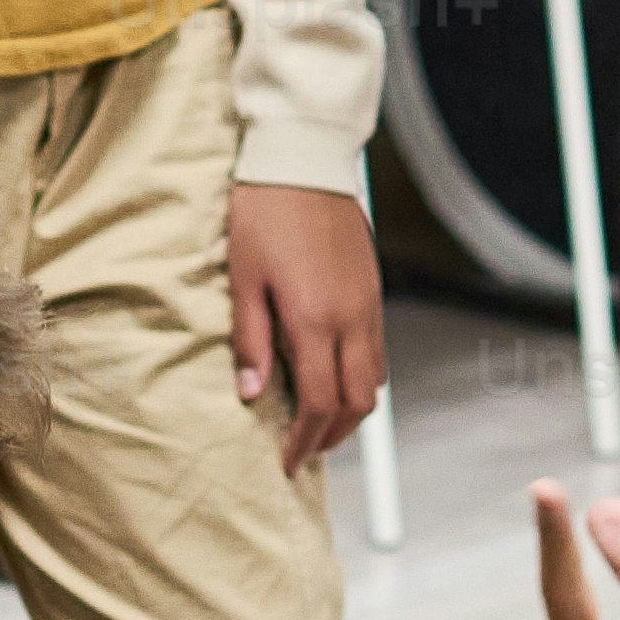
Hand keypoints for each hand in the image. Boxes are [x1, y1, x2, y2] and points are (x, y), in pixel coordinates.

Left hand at [223, 182, 386, 474]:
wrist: (304, 158)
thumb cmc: (264, 211)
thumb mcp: (242, 277)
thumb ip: (250, 339)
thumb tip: (251, 391)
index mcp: (316, 320)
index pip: (320, 403)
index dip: (304, 440)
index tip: (287, 461)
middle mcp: (352, 318)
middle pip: (358, 403)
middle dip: (333, 435)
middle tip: (304, 449)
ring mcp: (369, 304)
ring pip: (375, 380)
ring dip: (350, 410)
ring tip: (317, 420)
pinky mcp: (374, 290)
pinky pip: (377, 351)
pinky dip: (359, 377)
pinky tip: (333, 375)